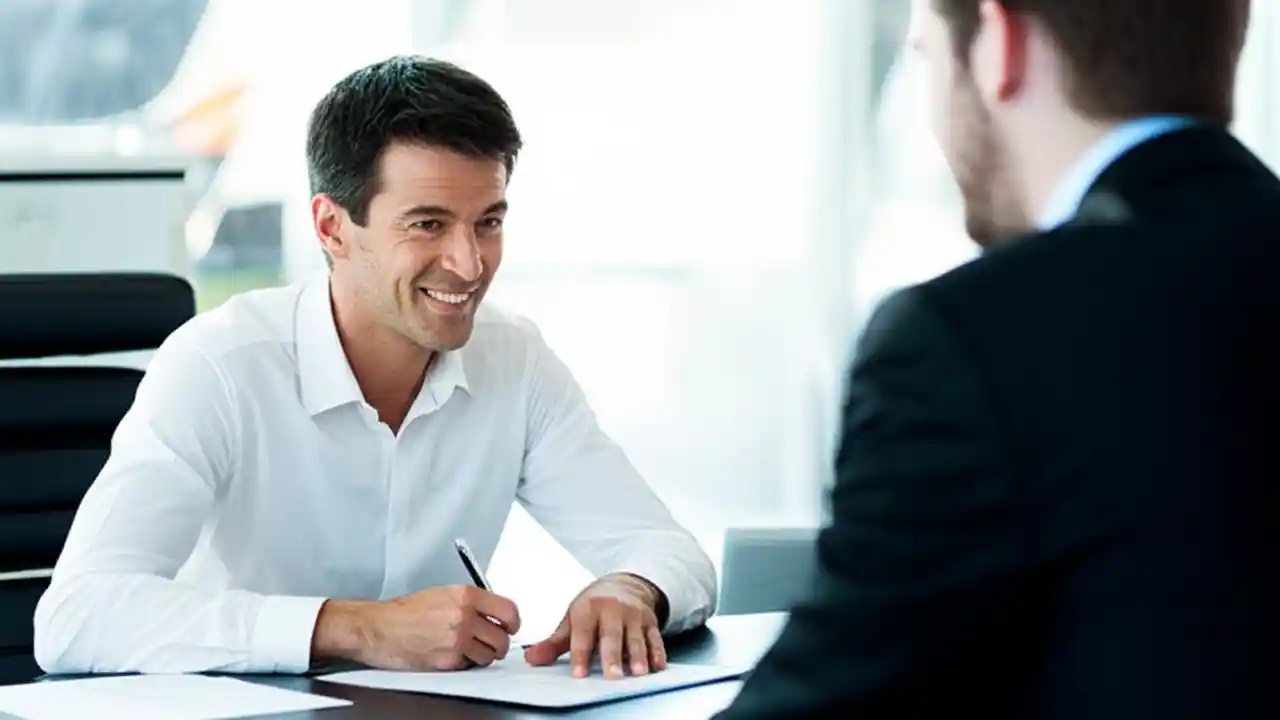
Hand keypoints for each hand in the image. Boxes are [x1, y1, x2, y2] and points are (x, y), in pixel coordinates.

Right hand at [311, 585, 520, 670]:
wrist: (378, 628)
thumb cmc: (404, 611)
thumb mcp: (442, 594)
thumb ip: (471, 602)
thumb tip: (493, 614)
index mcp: (465, 595)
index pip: (508, 610)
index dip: (513, 622)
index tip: (510, 627)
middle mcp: (464, 616)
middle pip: (502, 637)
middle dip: (500, 643)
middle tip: (491, 644)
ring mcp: (457, 639)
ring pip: (490, 655)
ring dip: (483, 656)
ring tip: (469, 651)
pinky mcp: (447, 660)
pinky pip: (470, 666)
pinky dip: (466, 664)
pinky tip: (453, 656)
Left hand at [523, 573, 667, 678]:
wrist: (623, 584)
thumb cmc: (593, 606)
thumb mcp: (572, 619)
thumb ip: (554, 642)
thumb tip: (531, 658)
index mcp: (589, 608)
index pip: (583, 633)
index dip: (580, 654)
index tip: (579, 674)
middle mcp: (612, 609)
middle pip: (612, 635)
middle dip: (613, 655)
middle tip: (612, 675)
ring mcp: (634, 615)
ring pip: (636, 637)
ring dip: (638, 655)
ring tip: (638, 672)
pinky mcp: (650, 621)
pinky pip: (655, 637)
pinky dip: (658, 652)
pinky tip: (658, 666)